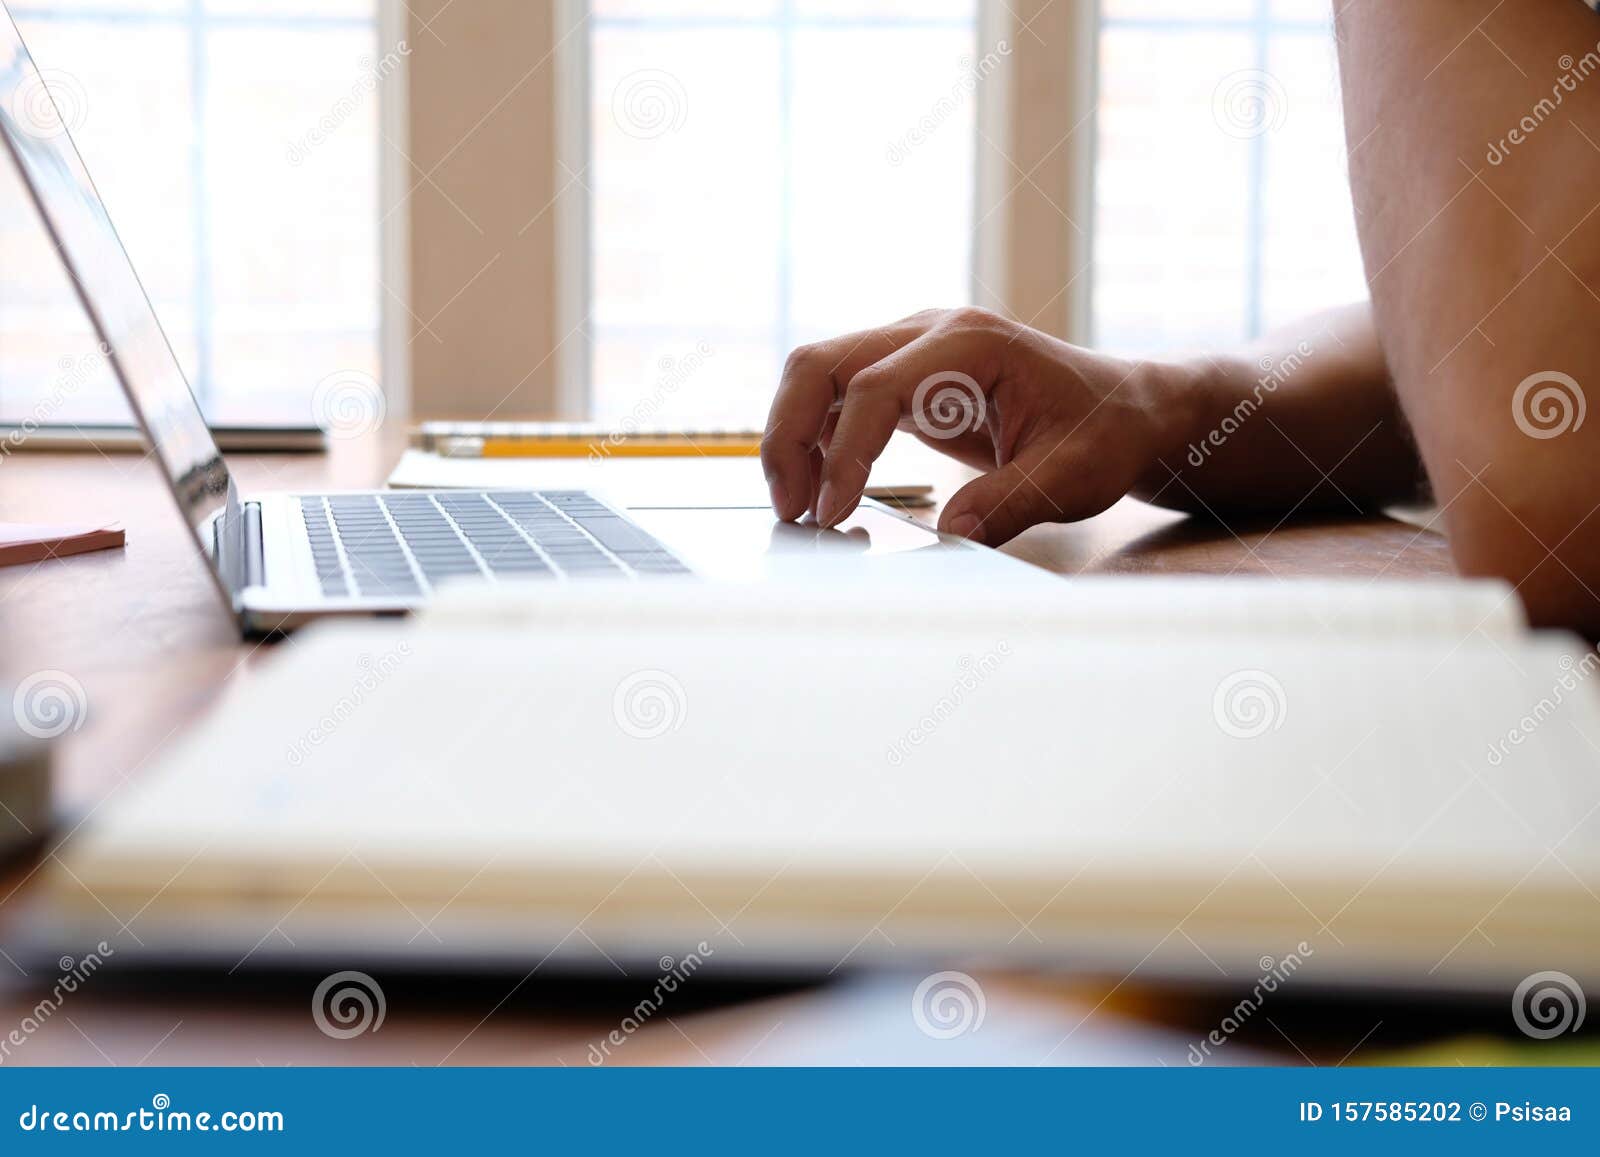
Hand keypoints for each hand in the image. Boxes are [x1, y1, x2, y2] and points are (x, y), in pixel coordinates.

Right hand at [760, 307, 1191, 544]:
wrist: (1124, 408)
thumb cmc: (1105, 432)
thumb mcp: (1072, 476)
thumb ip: (1010, 501)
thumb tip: (950, 532)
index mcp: (971, 343)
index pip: (877, 386)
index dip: (845, 452)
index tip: (834, 514)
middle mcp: (931, 332)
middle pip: (823, 363)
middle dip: (791, 435)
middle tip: (792, 508)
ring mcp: (913, 349)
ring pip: (819, 374)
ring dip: (794, 437)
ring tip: (799, 506)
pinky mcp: (906, 376)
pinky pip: (839, 396)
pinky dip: (817, 439)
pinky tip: (822, 488)